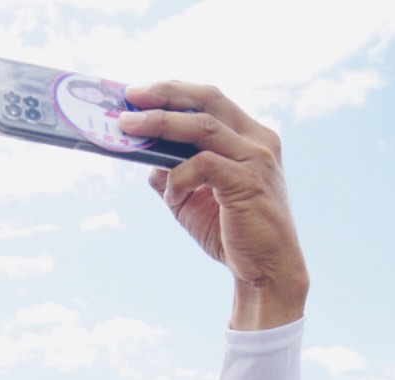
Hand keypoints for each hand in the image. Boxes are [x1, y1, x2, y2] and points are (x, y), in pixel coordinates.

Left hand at [118, 83, 306, 328]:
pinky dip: (178, 177)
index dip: (174, 91)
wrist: (266, 272)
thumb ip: (174, 177)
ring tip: (128, 127)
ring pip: (202, 126)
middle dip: (165, 93)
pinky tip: (169, 195)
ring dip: (160, 123)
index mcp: (249, 138)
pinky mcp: (249, 181)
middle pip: (207, 100)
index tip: (138, 92)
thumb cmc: (233, 235)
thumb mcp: (194, 201)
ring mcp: (257, 158)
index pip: (210, 99)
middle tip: (129, 97)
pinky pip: (203, 165)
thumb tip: (147, 162)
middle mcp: (258, 140)